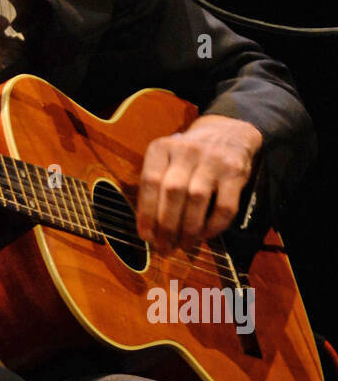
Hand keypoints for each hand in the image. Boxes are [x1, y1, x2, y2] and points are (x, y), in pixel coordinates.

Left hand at [136, 115, 262, 251]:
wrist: (228, 132)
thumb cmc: (188, 156)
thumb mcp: (166, 160)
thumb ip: (156, 187)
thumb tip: (149, 231)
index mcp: (162, 147)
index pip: (150, 181)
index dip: (146, 213)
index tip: (146, 236)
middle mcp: (186, 150)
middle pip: (173, 192)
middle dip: (167, 226)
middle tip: (165, 247)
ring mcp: (213, 160)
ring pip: (197, 199)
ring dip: (189, 229)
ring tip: (184, 244)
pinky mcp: (235, 172)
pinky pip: (225, 206)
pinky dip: (213, 226)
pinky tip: (204, 235)